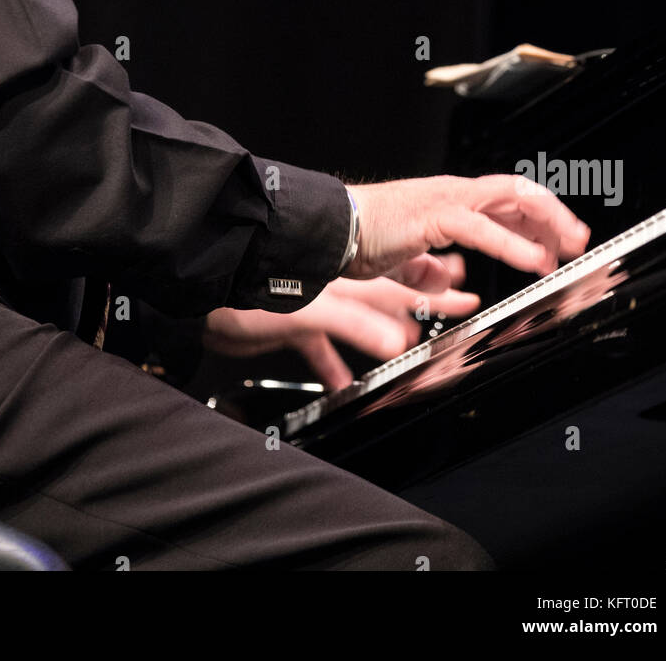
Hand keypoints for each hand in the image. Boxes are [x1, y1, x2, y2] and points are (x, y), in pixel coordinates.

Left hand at [202, 254, 480, 390]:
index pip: (399, 287)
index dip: (432, 290)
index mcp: (346, 282)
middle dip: (421, 306)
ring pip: (360, 325)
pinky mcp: (294, 327)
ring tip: (406, 347)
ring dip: (382, 338)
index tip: (462, 290)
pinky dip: (335, 366)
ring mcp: (315, 308)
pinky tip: (342, 382)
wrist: (202, 297)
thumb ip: (354, 327)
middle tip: (453, 304)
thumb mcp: (310, 315)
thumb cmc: (247, 294)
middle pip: (388, 301)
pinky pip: (323, 349)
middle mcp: (335, 290)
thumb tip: (395, 343)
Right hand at [342, 173, 590, 282]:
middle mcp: (453, 194)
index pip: (506, 200)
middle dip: (554, 216)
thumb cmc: (357, 239)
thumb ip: (425, 269)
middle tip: (577, 242)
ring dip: (545, 223)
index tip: (559, 242)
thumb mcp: (403, 262)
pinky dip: (513, 244)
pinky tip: (534, 261)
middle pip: (519, 192)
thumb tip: (443, 280)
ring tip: (565, 249)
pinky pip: (482, 228)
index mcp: (449, 202)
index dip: (537, 219)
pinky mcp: (433, 216)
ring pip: (511, 198)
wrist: (328, 230)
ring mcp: (446, 201)